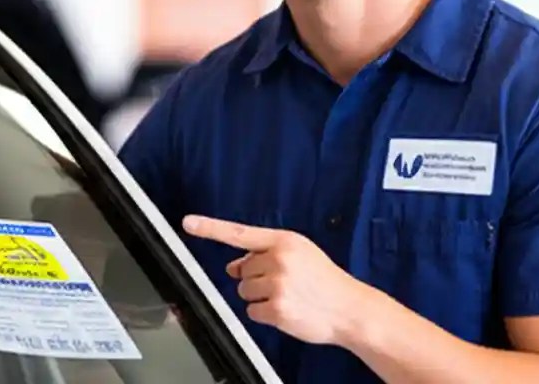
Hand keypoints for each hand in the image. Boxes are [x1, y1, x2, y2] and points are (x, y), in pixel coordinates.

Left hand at [182, 214, 372, 345]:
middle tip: (284, 284)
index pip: (240, 233)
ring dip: (260, 298)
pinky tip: (287, 311)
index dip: (211, 228)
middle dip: (256, 279)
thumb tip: (234, 266)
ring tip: (288, 297)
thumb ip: (266, 255)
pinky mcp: (277, 309)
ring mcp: (277, 284)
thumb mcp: (300, 255)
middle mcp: (278, 259)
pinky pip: (252, 312)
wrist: (350, 308)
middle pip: (241, 270)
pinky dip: (265, 315)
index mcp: (284, 241)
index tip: (188, 223)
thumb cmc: (325, 281)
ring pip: (244, 292)